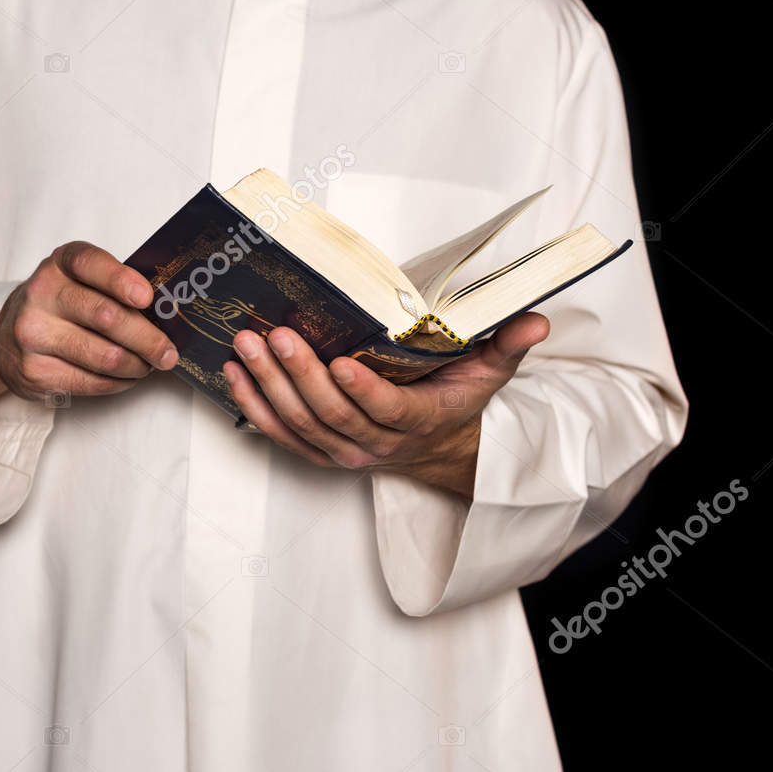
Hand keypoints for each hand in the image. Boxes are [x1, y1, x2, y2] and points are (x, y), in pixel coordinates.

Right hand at [0, 241, 179, 405]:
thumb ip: (113, 286)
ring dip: (137, 365)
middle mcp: (41, 295)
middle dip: (147, 339)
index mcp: (59, 264)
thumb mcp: (78, 280)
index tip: (148, 298)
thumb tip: (166, 313)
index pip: (89, 263)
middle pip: (106, 317)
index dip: (121, 280)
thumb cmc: (58, 306)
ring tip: (148, 365)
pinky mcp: (35, 372)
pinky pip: (92, 383)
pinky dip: (119, 382)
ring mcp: (34, 335)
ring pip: (104, 356)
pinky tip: (126, 376)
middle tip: (168, 352)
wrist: (6, 340)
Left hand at [220, 313, 549, 497]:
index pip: (389, 410)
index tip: (341, 362)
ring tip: (247, 347)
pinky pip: (281, 434)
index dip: (364, 392)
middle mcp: (376, 444)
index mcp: (418, 421)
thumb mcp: (490, 372)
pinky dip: (254, 407)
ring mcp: (343, 452)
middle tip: (276, 337)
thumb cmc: (457, 400)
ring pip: (301, 424)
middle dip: (301, 375)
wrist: (438, 450)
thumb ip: (507, 344)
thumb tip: (538, 319)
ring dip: (269, 386)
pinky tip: (233, 374)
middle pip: (333, 414)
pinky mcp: (318, 452)